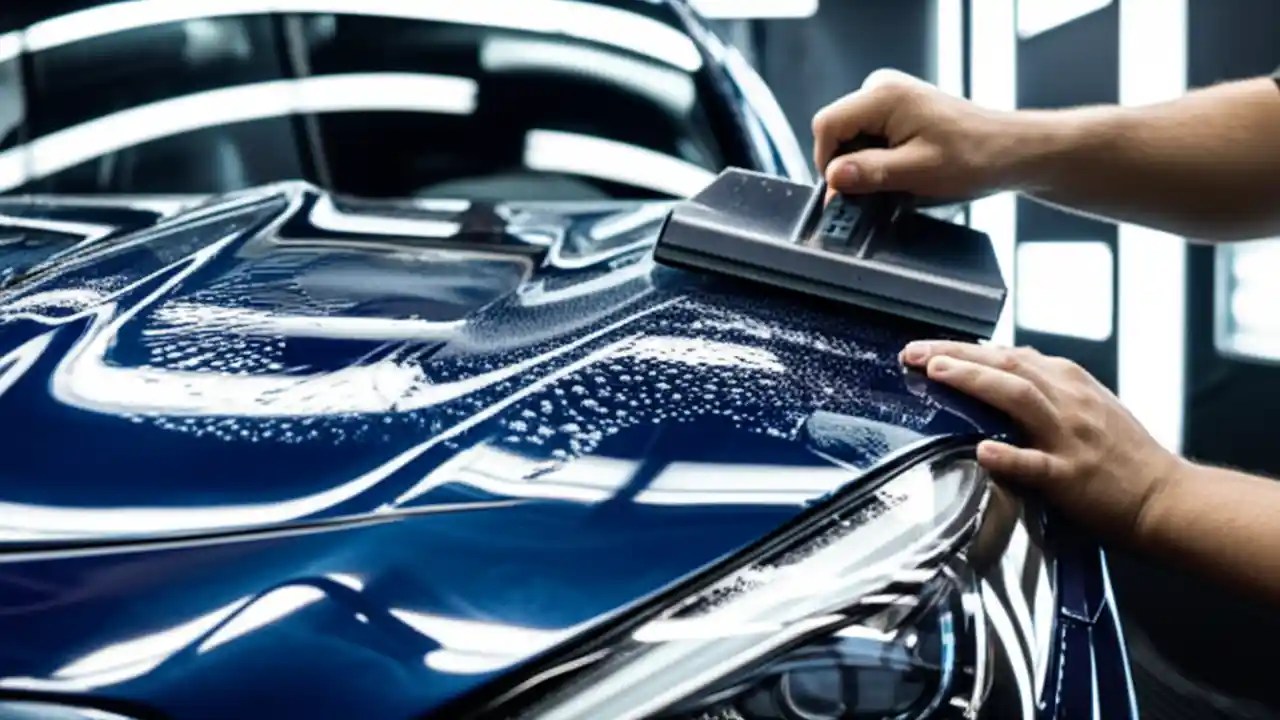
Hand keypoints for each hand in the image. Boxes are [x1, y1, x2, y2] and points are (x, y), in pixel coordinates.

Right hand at [811, 69, 1022, 200]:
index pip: (826, 126)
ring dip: (864, 165)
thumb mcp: (917, 172)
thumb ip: (870, 173)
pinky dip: (875, 159)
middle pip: (835, 132)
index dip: (828, 163)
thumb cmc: (973, 158)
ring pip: (849, 137)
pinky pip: (866, 137)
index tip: (846, 192)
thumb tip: (833, 177)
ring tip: (897, 180)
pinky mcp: (895, 109)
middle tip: (876, 191)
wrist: (1009, 151)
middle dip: (849, 166)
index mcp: (882, 95)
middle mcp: (880, 87)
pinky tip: (900, 171)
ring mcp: (888, 96)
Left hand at [901, 340, 1185, 544]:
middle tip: (913, 353)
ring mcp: (1069, 436)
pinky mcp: (1072, 476)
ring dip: (975, 381)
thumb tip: (999, 368)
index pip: (1007, 354)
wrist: (1167, 498)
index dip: (963, 349)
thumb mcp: (1085, 405)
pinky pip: (1036, 464)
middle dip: (954, 354)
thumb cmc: (1123, 455)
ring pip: (1018, 397)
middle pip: (1005, 365)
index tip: (926, 349)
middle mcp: (1067, 400)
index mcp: (1067, 381)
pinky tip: (982, 451)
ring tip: (937, 373)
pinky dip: (1009, 456)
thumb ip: (1044, 388)